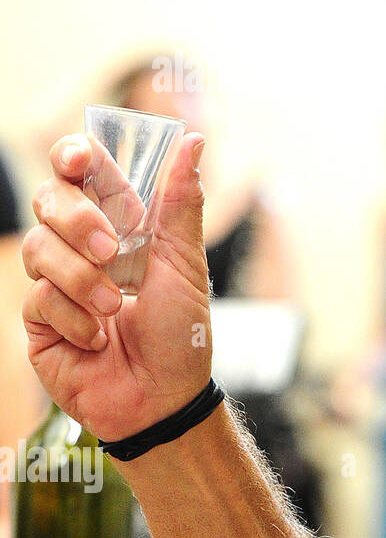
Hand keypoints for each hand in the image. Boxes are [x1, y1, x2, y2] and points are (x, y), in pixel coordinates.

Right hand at [22, 133, 212, 442]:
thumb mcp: (186, 263)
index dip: (73, 157)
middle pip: (50, 200)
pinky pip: (38, 299)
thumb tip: (194, 139)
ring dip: (82, 278)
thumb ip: (181, 202)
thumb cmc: (182, 332)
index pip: (82, 174)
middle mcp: (83, 247)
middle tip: (112, 249)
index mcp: (121, 225)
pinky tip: (99, 340)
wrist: (166, 398)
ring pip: (38, 248)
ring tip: (116, 308)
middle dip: (78, 219)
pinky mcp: (39, 322)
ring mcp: (57, 283)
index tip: (79, 160)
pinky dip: (76, 318)